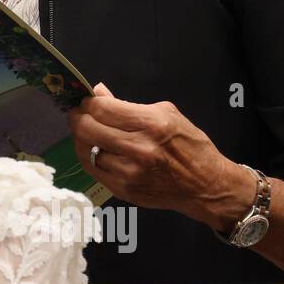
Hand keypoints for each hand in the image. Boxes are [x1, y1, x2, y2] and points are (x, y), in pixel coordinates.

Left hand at [67, 83, 252, 229]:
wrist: (205, 186)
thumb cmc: (189, 145)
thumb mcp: (166, 114)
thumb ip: (128, 104)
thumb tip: (98, 93)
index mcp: (151, 124)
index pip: (102, 109)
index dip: (87, 102)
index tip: (84, 101)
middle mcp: (138, 148)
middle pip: (88, 128)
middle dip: (77, 118)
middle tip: (78, 115)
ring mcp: (129, 172)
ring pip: (87, 150)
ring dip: (82, 139)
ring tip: (87, 133)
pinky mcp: (123, 190)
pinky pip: (93, 170)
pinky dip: (89, 157)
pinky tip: (94, 150)